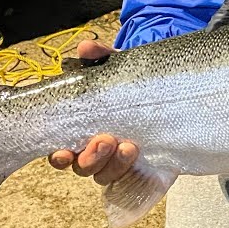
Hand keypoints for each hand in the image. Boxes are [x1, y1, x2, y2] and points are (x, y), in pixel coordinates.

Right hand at [47, 40, 140, 184]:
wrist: (170, 95)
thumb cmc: (130, 85)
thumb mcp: (117, 68)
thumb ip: (101, 57)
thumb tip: (85, 47)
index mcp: (82, 131)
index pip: (61, 152)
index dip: (58, 156)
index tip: (63, 151)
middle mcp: (96, 152)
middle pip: (83, 167)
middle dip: (90, 158)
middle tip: (104, 140)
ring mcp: (119, 163)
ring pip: (106, 175)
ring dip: (114, 163)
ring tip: (128, 146)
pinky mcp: (143, 169)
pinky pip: (133, 180)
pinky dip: (134, 171)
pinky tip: (141, 157)